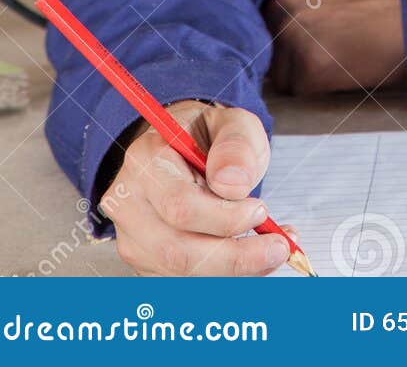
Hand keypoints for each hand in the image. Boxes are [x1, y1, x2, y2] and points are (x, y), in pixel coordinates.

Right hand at [100, 101, 291, 276]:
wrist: (183, 149)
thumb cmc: (208, 136)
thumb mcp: (232, 122)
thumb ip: (236, 145)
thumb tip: (233, 184)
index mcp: (145, 160)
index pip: (179, 205)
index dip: (224, 218)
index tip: (261, 210)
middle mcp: (129, 204)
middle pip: (177, 251)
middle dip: (235, 257)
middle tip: (278, 246)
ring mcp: (132, 239)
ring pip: (181, 275)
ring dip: (235, 271)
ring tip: (273, 249)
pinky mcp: (145, 263)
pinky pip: (185, 284)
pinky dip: (226, 277)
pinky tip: (253, 256)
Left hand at [264, 0, 406, 95]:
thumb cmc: (387, 0)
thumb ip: (303, 1)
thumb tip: (280, 32)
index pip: (262, 19)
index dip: (278, 36)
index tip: (293, 44)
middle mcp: (284, 3)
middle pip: (267, 48)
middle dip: (288, 57)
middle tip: (326, 54)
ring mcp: (293, 35)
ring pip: (282, 74)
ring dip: (306, 76)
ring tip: (343, 59)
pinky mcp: (308, 66)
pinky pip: (301, 90)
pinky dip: (322, 88)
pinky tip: (347, 69)